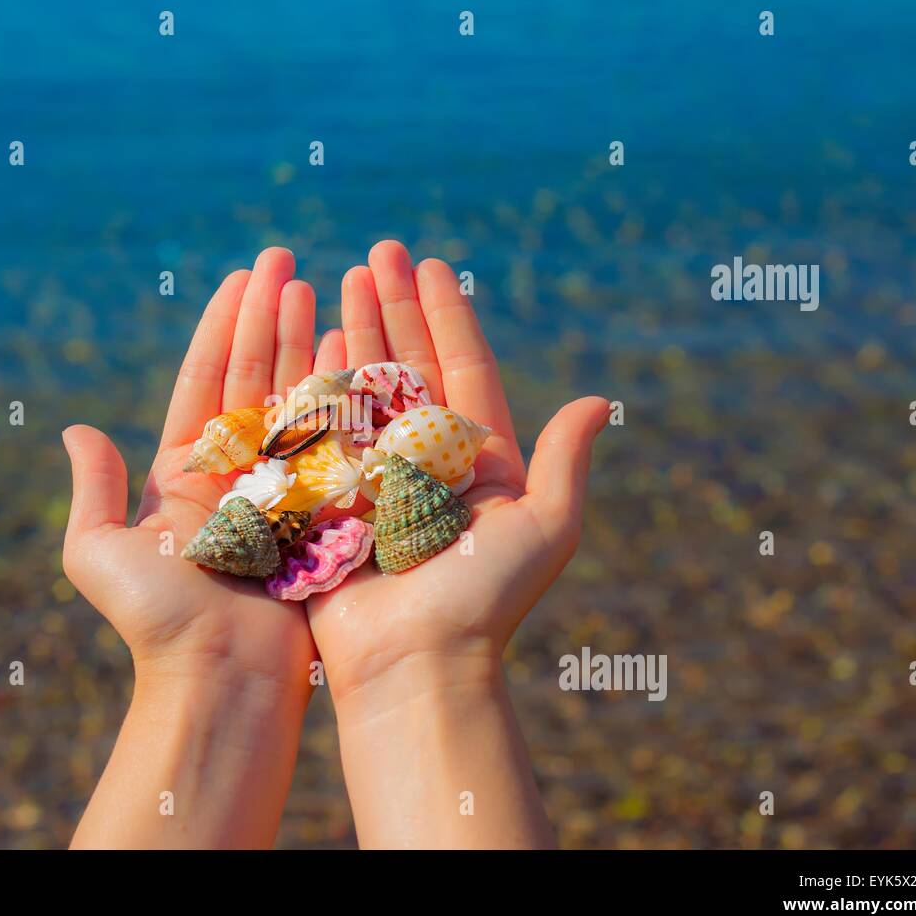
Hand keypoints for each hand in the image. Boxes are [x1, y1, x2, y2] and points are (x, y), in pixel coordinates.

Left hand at [63, 247, 323, 846]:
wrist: (221, 680)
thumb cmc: (158, 621)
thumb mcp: (100, 553)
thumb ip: (94, 490)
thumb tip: (75, 429)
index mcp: (183, 476)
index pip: (206, 381)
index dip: (222, 327)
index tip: (242, 277)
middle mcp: (233, 476)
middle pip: (251, 377)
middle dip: (267, 317)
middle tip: (285, 262)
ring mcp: (281, 491)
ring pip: (293, 398)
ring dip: (303, 340)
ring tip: (319, 286)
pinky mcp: (320, 512)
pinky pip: (331, 440)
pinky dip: (339, 392)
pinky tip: (350, 347)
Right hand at [305, 240, 608, 846]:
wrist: (415, 663)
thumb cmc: (486, 599)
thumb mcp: (545, 528)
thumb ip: (566, 464)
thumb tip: (601, 402)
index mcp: (479, 462)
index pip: (462, 369)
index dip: (448, 315)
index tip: (433, 265)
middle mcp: (427, 462)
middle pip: (410, 364)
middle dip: (395, 306)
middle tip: (379, 251)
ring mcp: (377, 476)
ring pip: (365, 385)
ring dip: (356, 329)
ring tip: (341, 277)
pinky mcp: (334, 498)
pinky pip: (325, 428)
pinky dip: (319, 381)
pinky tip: (313, 340)